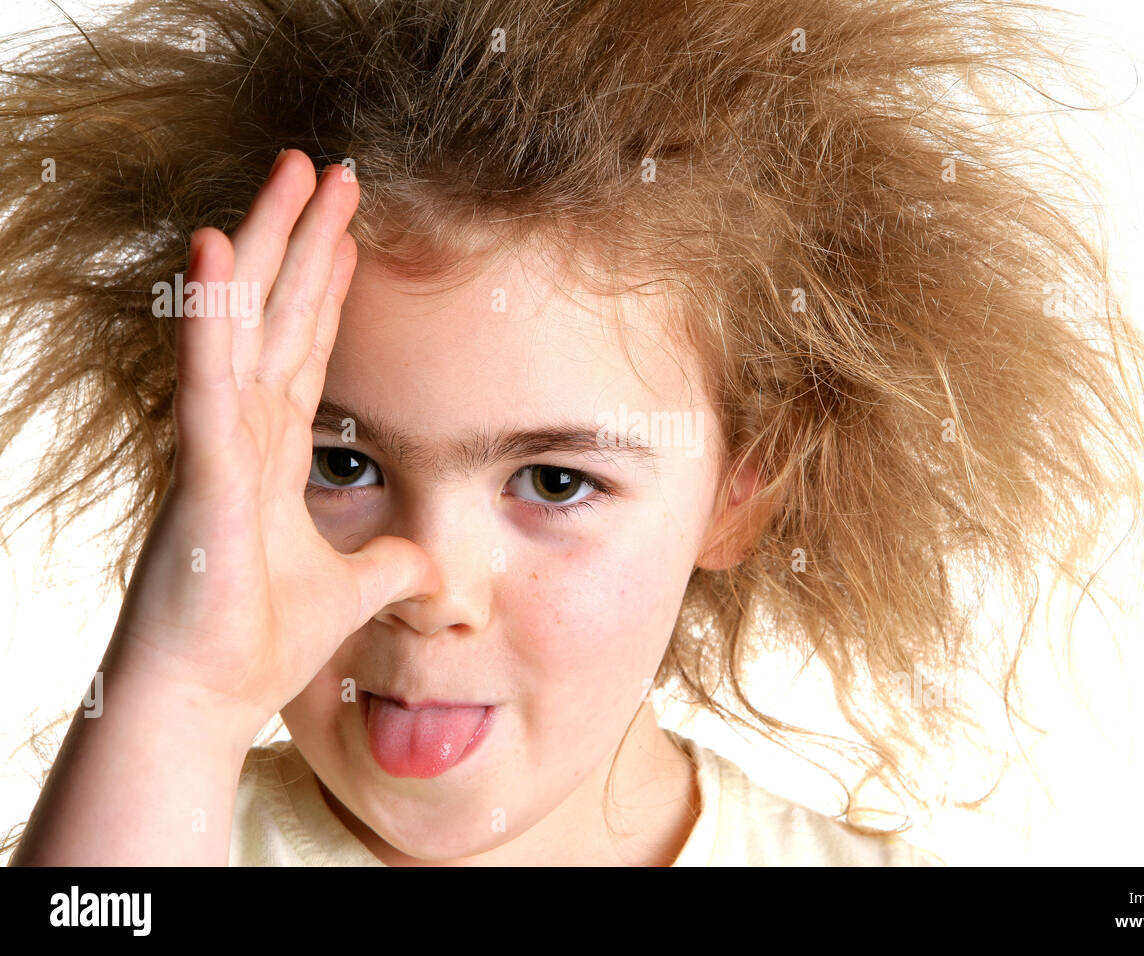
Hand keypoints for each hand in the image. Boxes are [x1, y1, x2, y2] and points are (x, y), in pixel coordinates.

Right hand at [109, 149, 430, 736]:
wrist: (206, 701)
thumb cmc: (256, 643)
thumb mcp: (351, 591)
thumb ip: (389, 565)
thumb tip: (431, 564)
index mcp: (273, 453)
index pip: (306, 349)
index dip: (327, 288)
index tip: (351, 231)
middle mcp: (242, 433)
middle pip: (277, 315)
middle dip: (304, 239)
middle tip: (327, 167)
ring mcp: (218, 445)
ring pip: (244, 323)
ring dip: (268, 245)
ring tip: (291, 174)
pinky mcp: (202, 473)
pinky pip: (209, 378)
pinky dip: (213, 316)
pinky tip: (220, 248)